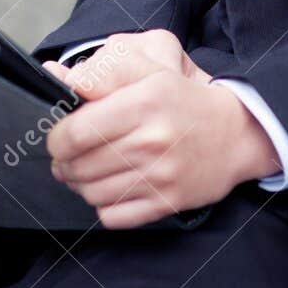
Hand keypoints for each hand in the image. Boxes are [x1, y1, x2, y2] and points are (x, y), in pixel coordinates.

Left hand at [42, 33, 281, 227]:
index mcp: (144, 102)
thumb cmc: (182, 100)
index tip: (58, 136)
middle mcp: (152, 141)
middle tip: (68, 156)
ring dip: (80, 184)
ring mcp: (160, 176)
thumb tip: (54, 74)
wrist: (233, 135)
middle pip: (79, 166)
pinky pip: (112, 216)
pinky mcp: (166, 204)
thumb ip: (100, 73)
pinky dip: (103, 206)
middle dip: (64, 163)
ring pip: (91, 193)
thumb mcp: (148, 71)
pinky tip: (111, 186)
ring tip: (86, 170)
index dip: (57, 137)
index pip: (77, 131)